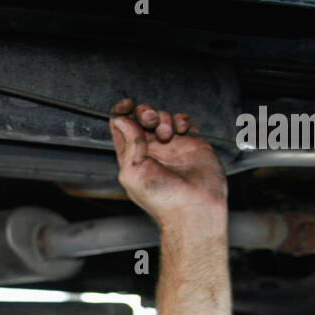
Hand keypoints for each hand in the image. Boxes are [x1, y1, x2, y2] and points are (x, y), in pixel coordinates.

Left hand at [108, 99, 227, 225]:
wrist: (194, 209)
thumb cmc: (162, 199)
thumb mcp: (132, 172)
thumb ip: (128, 144)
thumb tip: (120, 120)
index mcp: (131, 156)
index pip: (121, 127)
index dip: (122, 112)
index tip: (126, 105)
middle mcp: (150, 150)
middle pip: (142, 118)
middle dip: (145, 112)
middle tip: (150, 121)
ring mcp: (171, 146)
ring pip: (163, 117)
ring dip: (163, 118)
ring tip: (168, 134)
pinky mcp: (192, 143)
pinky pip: (184, 121)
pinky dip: (181, 119)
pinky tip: (181, 130)